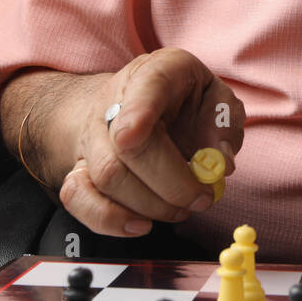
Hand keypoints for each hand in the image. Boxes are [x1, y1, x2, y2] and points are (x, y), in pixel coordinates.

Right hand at [59, 47, 244, 236]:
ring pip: (107, 177)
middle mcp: (114, 102)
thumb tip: (221, 163)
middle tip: (201, 198)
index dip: (137, 111)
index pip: (143, 87)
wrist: (132, 100)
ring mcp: (93, 136)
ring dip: (150, 206)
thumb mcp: (214, 96)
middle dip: (171, 184)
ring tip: (181, 209)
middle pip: (126, 148)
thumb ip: (223, 123)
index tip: (133, 136)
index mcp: (154, 75)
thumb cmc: (181, 100)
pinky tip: (140, 225)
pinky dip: (108, 219)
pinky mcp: (80, 167)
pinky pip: (78, 198)